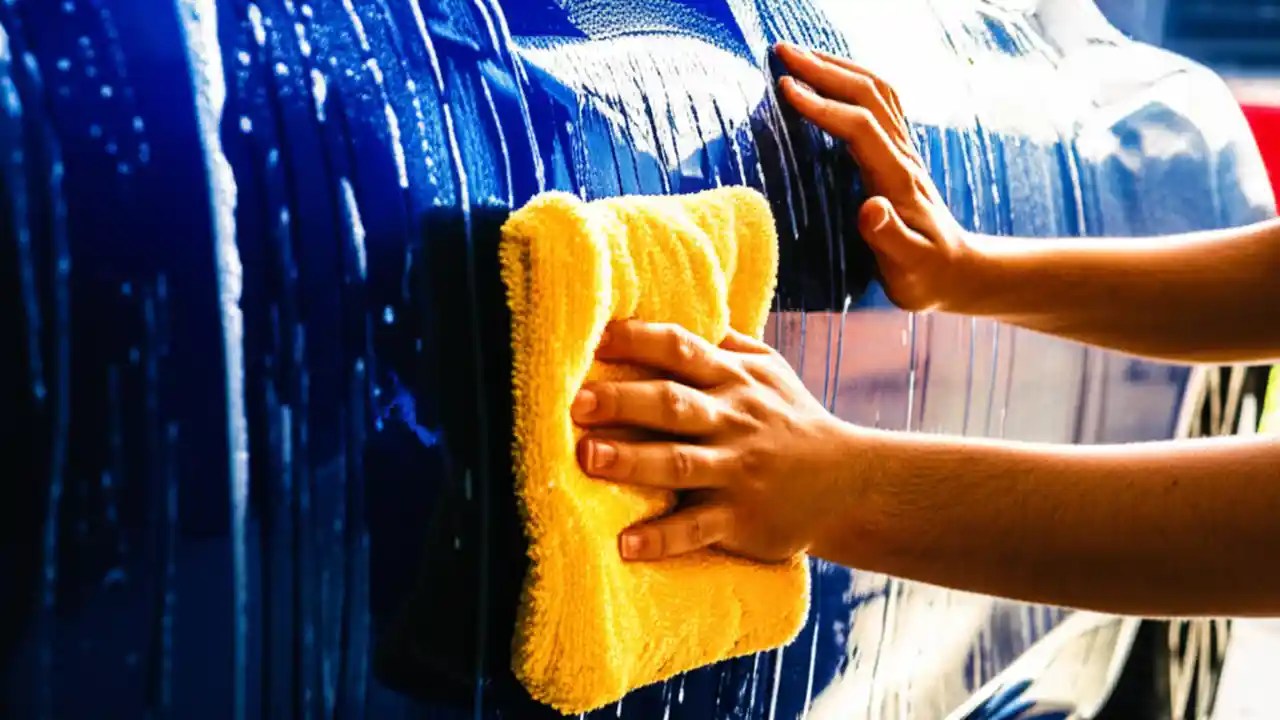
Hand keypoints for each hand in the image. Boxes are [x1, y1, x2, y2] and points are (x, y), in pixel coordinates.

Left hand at [571, 319, 854, 562]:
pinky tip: (626, 546)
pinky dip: (662, 539)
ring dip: (632, 462)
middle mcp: (732, 421)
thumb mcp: (770, 371)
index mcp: (734, 380)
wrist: (850, 483)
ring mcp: (737, 472)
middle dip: (624, 401)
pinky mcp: (741, 520)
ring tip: (588, 459)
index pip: (682, 350)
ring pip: (679, 465)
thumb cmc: (793, 420)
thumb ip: (725, 342)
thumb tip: (682, 304)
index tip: (594, 337)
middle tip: (576, 401)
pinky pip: (697, 529)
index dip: (638, 339)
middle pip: (673, 404)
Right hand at [775, 42, 974, 312]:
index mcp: (897, 179)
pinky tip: (831, 77)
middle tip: (781, 52)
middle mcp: (903, 155)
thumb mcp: (908, 268)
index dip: (823, 105)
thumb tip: (869, 208)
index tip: (786, 89)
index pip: (859, 127)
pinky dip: (852, 79)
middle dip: (824, 68)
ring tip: (800, 54)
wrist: (957, 272)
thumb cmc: (926, 276)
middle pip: (868, 94)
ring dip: (838, 66)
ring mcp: (903, 151)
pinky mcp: (898, 154)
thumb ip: (888, 239)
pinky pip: (879, 102)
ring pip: (876, 91)